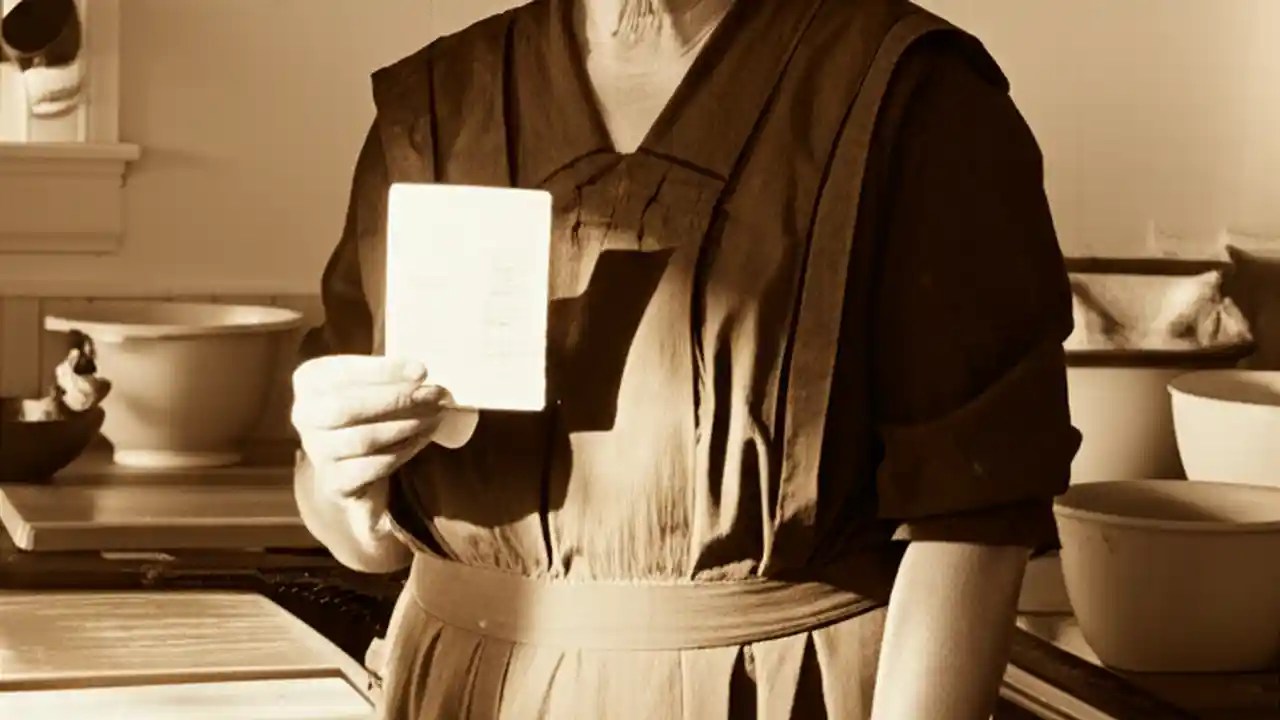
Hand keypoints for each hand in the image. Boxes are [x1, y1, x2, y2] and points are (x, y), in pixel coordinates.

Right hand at [291, 355, 449, 498]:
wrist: (349, 467)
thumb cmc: (366, 411)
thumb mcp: (370, 384)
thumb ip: (389, 375)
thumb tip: (419, 373)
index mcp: (310, 380)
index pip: (343, 372)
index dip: (383, 371)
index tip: (421, 370)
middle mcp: (304, 415)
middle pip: (346, 407)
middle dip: (396, 400)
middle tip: (434, 395)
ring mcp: (317, 452)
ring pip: (362, 439)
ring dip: (406, 426)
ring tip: (434, 416)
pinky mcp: (335, 483)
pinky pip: (372, 466)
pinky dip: (402, 451)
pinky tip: (421, 439)